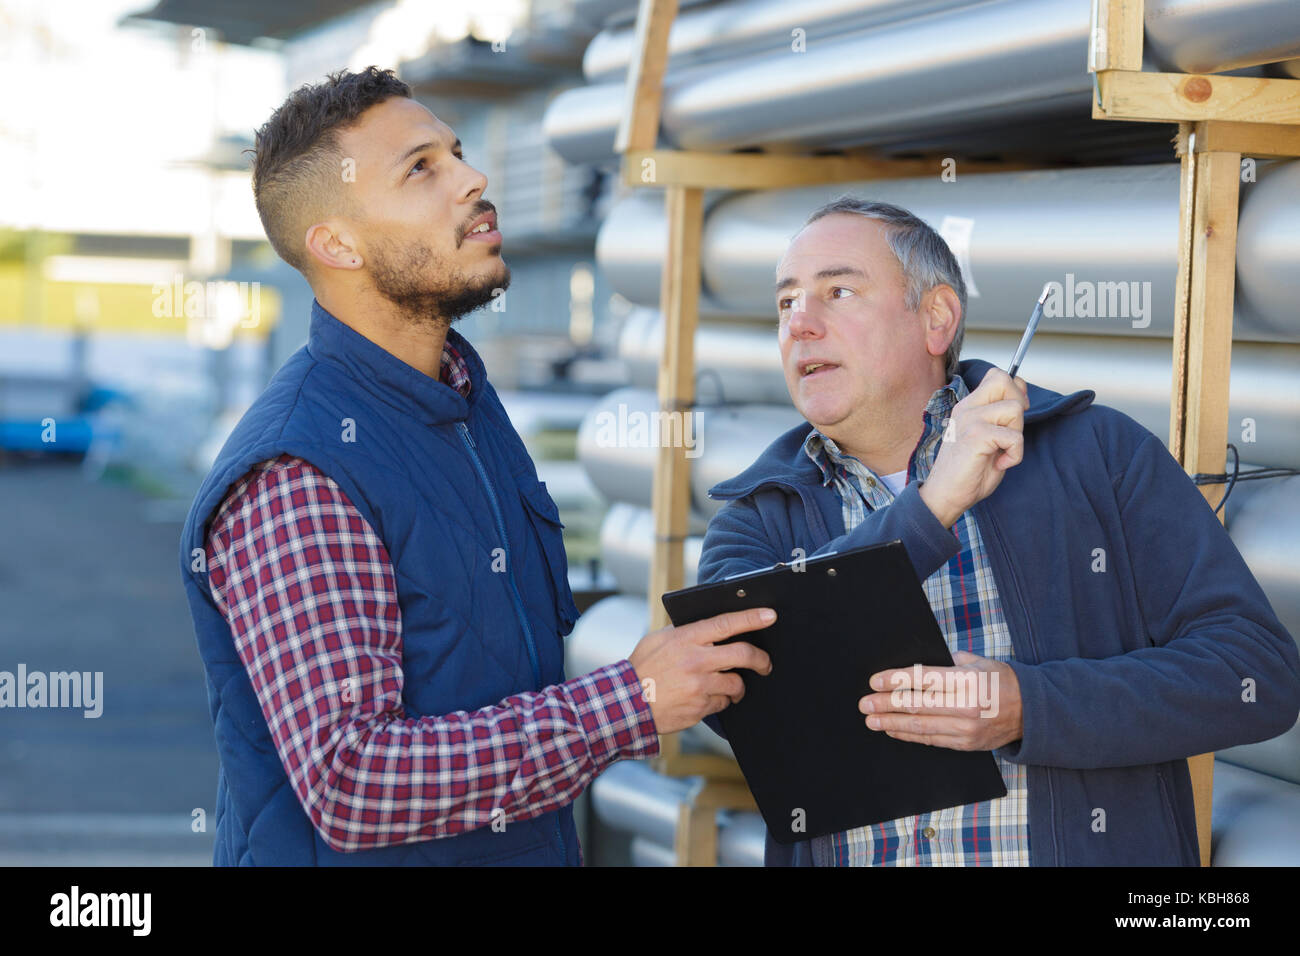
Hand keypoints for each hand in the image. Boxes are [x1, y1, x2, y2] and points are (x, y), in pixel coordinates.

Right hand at [627, 607, 774, 734]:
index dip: (752, 618)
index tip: (770, 616)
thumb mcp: (656, 640)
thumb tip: (706, 628)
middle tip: (765, 664)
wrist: (625, 704)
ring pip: (736, 683)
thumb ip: (682, 633)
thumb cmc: (641, 669)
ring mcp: (699, 685)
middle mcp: (696, 660)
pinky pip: (722, 703)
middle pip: (742, 655)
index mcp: (686, 638)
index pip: (726, 623)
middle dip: (761, 660)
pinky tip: (706, 698)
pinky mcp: (700, 707)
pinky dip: (719, 701)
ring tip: (731, 687)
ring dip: (737, 686)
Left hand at [857, 651, 1022, 750]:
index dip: (895, 680)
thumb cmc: (1002, 680)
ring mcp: (966, 728)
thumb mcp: (979, 662)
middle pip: (917, 705)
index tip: (874, 681)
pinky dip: (910, 735)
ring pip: (921, 726)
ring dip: (892, 724)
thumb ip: (950, 662)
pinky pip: (932, 740)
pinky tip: (894, 730)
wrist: (1032, 711)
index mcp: (968, 680)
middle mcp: (966, 706)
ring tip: (872, 720)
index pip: (923, 679)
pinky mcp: (966, 744)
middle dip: (886, 705)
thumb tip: (920, 664)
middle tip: (864, 703)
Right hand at [918, 368, 1028, 527]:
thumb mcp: (988, 436)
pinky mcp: (976, 436)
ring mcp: (970, 420)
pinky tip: (999, 463)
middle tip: (1009, 431)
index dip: (1014, 391)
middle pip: (1005, 381)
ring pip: (1014, 408)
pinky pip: (1014, 437)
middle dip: (1019, 405)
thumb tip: (1022, 390)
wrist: (945, 495)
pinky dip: (1014, 455)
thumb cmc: (968, 471)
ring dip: (1016, 434)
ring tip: (1001, 451)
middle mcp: (967, 408)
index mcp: (969, 406)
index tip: (1011, 418)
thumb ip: (1001, 414)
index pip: (997, 376)